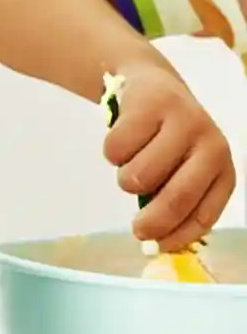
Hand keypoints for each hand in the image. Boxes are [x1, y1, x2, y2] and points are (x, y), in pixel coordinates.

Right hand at [105, 63, 235, 249]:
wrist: (149, 86)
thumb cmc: (164, 140)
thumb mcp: (178, 171)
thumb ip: (172, 202)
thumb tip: (155, 243)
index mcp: (221, 167)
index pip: (205, 212)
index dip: (180, 235)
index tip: (158, 247)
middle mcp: (210, 144)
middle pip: (176, 198)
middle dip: (152, 222)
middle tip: (137, 230)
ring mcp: (182, 123)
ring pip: (139, 176)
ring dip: (125, 178)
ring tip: (131, 162)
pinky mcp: (150, 106)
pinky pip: (116, 150)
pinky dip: (111, 152)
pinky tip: (123, 138)